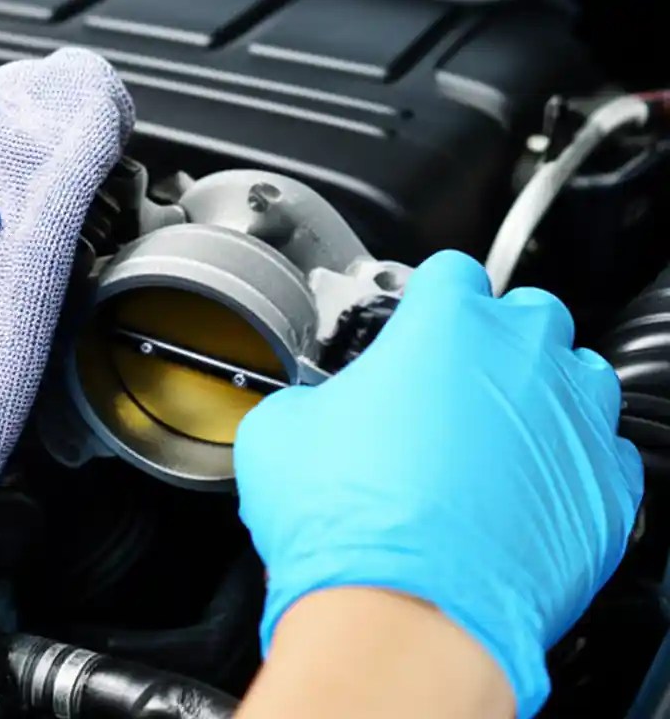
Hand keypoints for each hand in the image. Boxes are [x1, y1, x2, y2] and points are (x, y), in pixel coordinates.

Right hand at [233, 250, 641, 715]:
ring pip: (579, 378)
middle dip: (492, 341)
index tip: (413, 324)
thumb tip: (308, 413)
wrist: (406, 614)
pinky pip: (602, 456)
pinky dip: (567, 466)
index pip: (452, 272)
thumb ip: (310, 399)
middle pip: (528, 315)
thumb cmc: (350, 521)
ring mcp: (576, 423)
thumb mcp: (280, 432)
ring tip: (488, 442)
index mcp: (446, 324)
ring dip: (539, 396)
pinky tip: (520, 494)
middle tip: (446, 388)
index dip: (427, 297)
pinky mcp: (606, 491)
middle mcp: (524, 360)